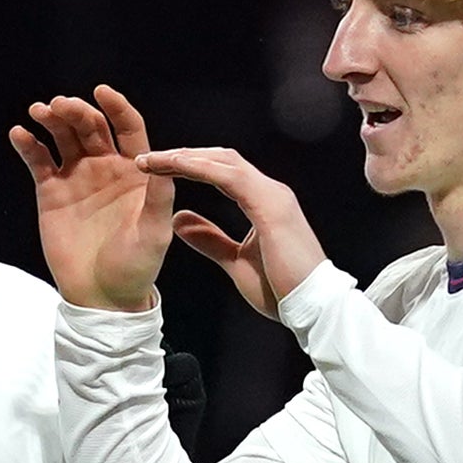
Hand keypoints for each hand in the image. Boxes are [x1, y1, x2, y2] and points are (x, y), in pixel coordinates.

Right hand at [11, 84, 172, 311]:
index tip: (102, 92)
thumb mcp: (155, 231)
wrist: (103, 296)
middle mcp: (106, 167)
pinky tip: (19, 134)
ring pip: (63, 138)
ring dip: (52, 120)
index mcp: (136, 170)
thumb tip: (161, 158)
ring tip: (39, 111)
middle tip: (61, 105)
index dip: (116, 107)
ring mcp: (77, 177)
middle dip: (77, 112)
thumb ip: (159, 194)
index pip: (127, 127)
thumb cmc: (137, 266)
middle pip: (91, 127)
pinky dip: (28, 146)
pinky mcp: (52, 192)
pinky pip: (39, 162)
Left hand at [138, 143, 326, 317]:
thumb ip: (211, 240)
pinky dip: (200, 169)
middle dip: (183, 155)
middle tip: (148, 158)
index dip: (191, 166)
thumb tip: (181, 222)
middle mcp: (270, 191)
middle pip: (221, 159)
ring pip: (223, 162)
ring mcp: (273, 195)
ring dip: (185, 158)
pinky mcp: (271, 206)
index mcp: (263, 202)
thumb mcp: (235, 261)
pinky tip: (175, 167)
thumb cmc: (281, 289)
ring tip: (153, 159)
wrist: (314, 307)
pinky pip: (230, 178)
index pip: (223, 172)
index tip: (159, 169)